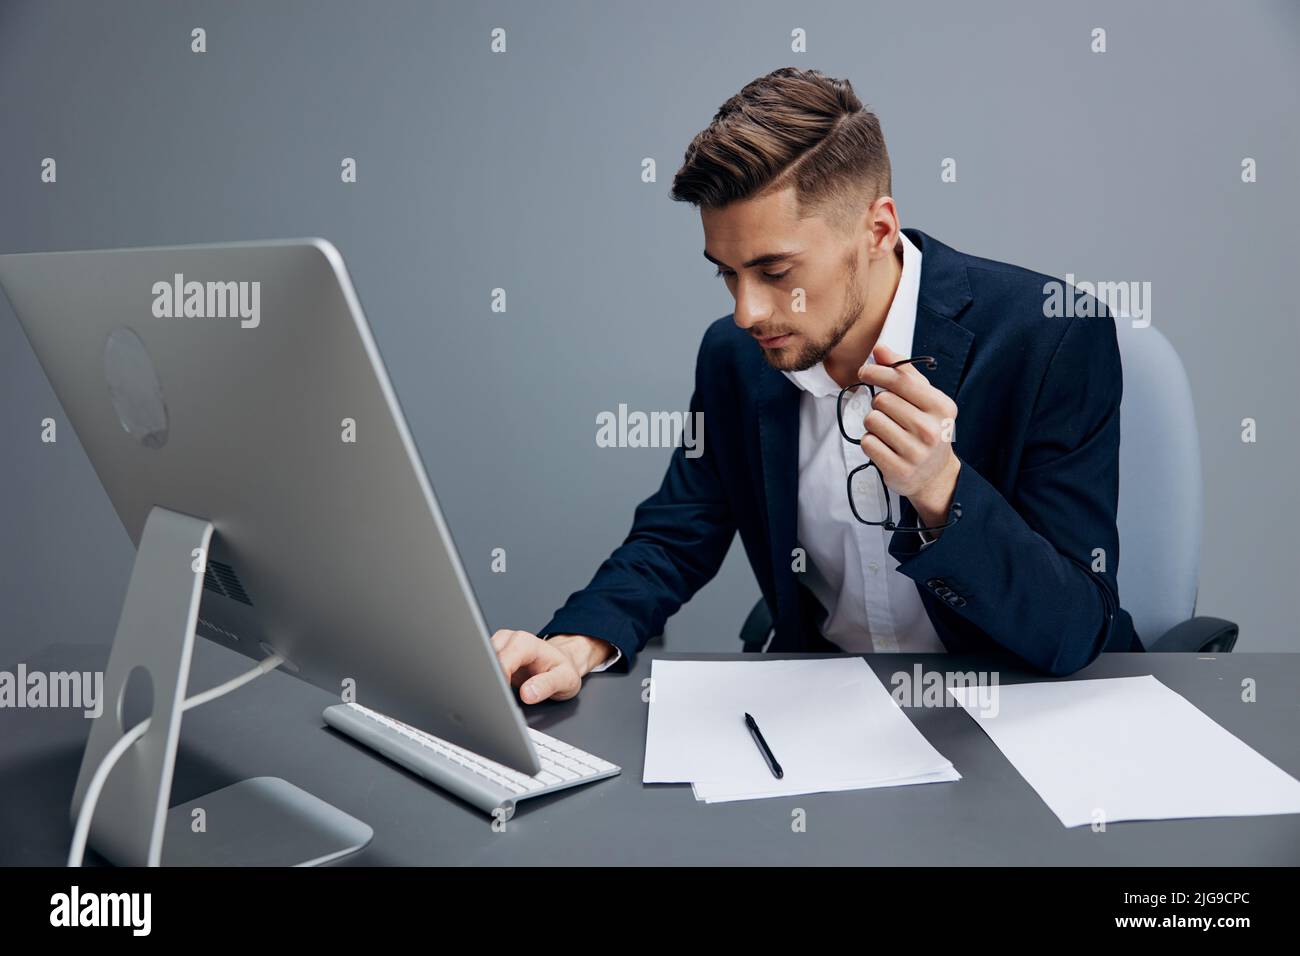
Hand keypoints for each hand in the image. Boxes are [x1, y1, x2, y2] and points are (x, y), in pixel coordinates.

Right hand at [490, 630, 614, 703]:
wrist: (562, 661)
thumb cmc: (562, 669)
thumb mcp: (564, 680)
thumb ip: (546, 686)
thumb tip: (527, 693)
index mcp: (526, 643)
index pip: (501, 662)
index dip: (498, 681)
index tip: (500, 697)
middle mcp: (510, 639)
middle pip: (487, 661)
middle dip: (490, 681)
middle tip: (499, 700)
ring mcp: (500, 644)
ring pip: (481, 662)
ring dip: (486, 679)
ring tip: (500, 693)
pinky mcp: (493, 653)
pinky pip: (482, 665)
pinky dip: (486, 678)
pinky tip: (496, 688)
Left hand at [856, 343, 960, 527]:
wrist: (935, 475)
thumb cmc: (926, 428)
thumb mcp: (925, 399)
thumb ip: (904, 372)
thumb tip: (880, 348)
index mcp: (941, 407)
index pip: (900, 381)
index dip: (877, 372)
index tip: (864, 371)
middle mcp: (931, 429)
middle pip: (882, 400)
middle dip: (879, 404)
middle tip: (891, 415)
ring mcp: (915, 452)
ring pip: (872, 420)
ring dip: (874, 424)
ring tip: (889, 432)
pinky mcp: (898, 469)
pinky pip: (868, 442)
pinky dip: (871, 442)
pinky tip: (885, 447)